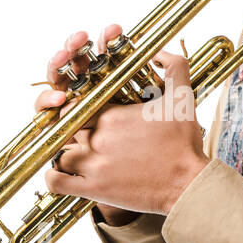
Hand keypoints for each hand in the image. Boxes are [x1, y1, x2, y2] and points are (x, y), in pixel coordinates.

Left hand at [34, 32, 209, 216]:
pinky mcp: (93, 189)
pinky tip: (62, 176)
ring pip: (58, 154)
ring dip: (63, 154)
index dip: (75, 109)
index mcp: (112, 115)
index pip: (74, 105)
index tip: (84, 115)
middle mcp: (98, 138)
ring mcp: (93, 165)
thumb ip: (174, 67)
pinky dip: (52, 178)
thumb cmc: (185, 143)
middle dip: (71, 131)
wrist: (189, 184)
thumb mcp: (183, 98)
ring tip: (76, 155)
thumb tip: (159, 53)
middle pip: (66, 128)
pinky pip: (55, 182)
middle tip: (81, 136)